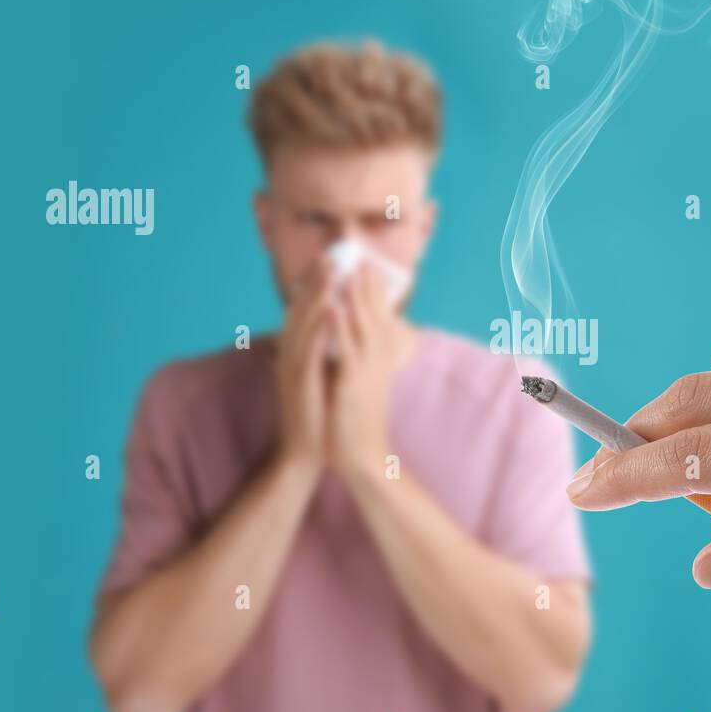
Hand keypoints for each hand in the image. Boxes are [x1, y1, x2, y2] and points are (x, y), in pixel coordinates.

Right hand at [274, 256, 332, 472]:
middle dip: (315, 282)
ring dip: (316, 297)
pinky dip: (319, 329)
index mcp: (295, 354)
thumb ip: (317, 354)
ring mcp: (293, 370)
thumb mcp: (316, 377)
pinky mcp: (300, 385)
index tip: (329, 259)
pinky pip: (309, 352)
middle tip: (330, 254)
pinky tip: (330, 310)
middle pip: (301, 311)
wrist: (306, 454)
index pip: (304, 312)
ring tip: (330, 271)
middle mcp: (290, 357)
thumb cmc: (315, 416)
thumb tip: (326, 332)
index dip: (314, 285)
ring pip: (303, 326)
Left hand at [327, 262, 407, 485]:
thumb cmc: (357, 421)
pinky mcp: (352, 384)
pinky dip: (339, 325)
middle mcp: (377, 361)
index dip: (372, 290)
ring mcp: (366, 371)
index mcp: (378, 360)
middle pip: (374, 314)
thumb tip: (347, 341)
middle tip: (361, 255)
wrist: (362, 457)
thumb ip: (356, 360)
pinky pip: (346, 349)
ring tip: (349, 268)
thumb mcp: (360, 384)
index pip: (378, 317)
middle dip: (366, 284)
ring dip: (356, 295)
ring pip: (362, 325)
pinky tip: (333, 306)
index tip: (366, 264)